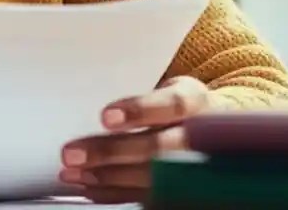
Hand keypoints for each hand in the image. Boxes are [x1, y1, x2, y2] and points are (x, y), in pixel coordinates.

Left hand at [58, 76, 209, 204]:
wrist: (214, 132)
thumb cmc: (175, 106)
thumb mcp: (167, 91)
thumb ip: (139, 101)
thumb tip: (85, 104)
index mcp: (196, 101)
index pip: (173, 104)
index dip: (140, 110)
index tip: (105, 117)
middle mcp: (201, 136)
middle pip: (158, 146)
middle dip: (113, 152)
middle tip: (73, 154)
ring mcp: (195, 166)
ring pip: (153, 176)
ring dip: (108, 176)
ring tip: (73, 173)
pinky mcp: (184, 190)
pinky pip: (148, 196)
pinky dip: (115, 193)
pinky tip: (89, 187)